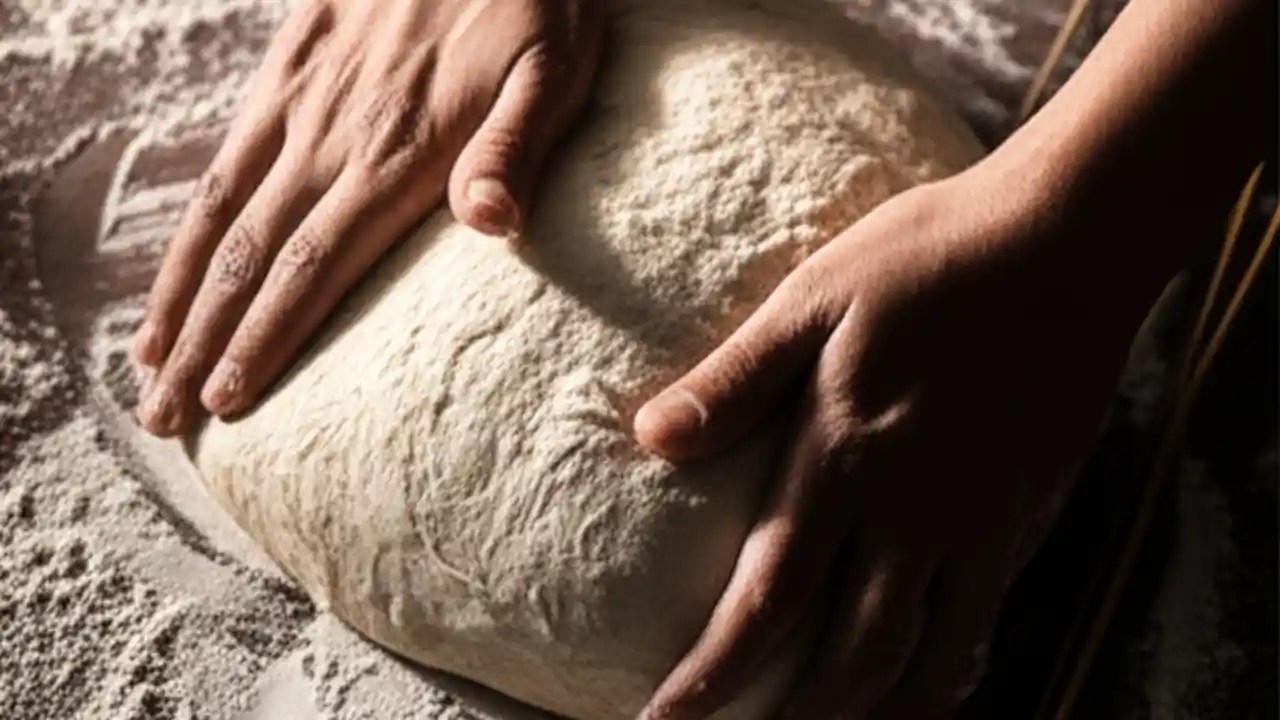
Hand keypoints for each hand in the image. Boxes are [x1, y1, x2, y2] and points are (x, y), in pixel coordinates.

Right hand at [134, 0, 601, 434]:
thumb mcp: (554, 70)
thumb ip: (517, 148)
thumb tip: (491, 226)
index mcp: (401, 152)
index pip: (316, 265)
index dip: (268, 337)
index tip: (228, 403)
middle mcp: (335, 136)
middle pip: (252, 258)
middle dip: (205, 344)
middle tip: (166, 417)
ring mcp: (303, 100)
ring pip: (222, 214)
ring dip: (181, 296)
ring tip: (149, 367)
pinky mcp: (291, 64)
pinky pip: (226, 156)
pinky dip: (191, 222)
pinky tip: (176, 266)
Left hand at [633, 166, 1165, 718]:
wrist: (1067, 238)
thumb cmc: (929, 256)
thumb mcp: (814, 298)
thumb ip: (737, 377)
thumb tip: (652, 435)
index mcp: (846, 457)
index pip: (770, 596)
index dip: (717, 671)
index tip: (670, 716)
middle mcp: (915, 508)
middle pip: (854, 654)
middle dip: (799, 717)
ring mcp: (982, 518)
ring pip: (933, 657)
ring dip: (879, 711)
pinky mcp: (1029, 508)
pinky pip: (990, 617)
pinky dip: (954, 669)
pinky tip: (930, 680)